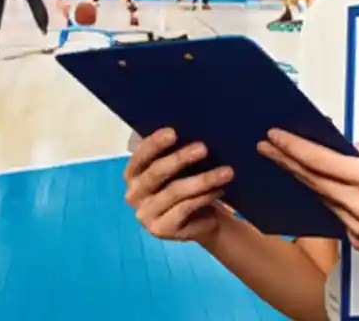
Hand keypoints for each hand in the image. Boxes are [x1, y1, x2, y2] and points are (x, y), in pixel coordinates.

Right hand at [124, 128, 233, 244]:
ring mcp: (145, 214)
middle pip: (156, 173)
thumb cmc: (187, 185)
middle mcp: (133, 195)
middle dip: (180, 158)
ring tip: (226, 171)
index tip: (173, 132)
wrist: (200, 222)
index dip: (154, 143)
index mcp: (132, 174)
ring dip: (203, 179)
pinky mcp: (160, 230)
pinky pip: (185, 209)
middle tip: (204, 148)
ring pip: (175, 191)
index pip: (139, 156)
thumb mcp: (179, 168)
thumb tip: (190, 130)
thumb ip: (174, 153)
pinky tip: (219, 190)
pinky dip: (204, 197)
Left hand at [258, 130, 358, 256]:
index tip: (274, 137)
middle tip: (268, 148)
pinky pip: (335, 216)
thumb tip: (332, 146)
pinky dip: (330, 201)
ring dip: (306, 181)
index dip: (292, 146)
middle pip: (312, 179)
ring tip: (290, 164)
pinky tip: (324, 190)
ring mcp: (357, 226)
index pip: (318, 159)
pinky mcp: (358, 241)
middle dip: (286, 161)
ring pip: (322, 198)